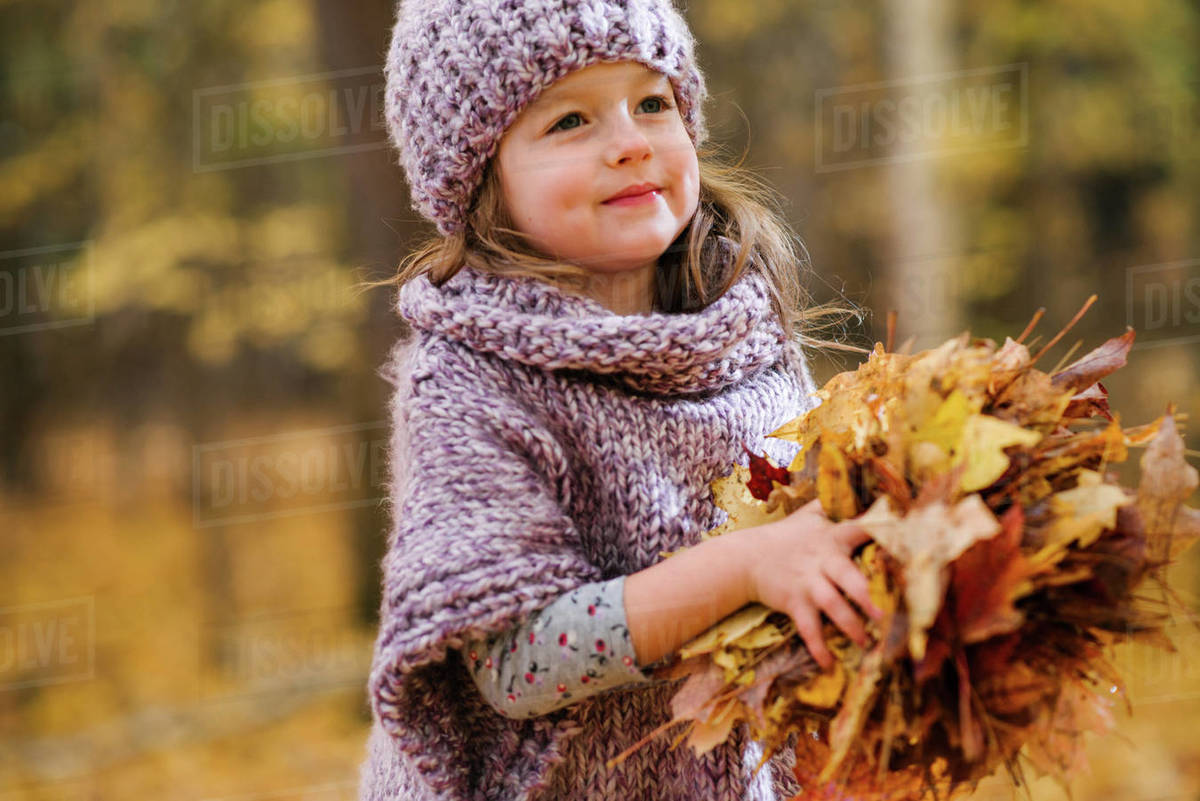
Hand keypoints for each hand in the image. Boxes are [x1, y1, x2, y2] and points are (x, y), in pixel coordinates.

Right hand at [741, 498, 882, 670]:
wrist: (747, 558)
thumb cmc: (785, 537)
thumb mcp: (808, 517)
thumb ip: (833, 505)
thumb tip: (856, 487)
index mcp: (831, 538)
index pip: (859, 529)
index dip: (880, 529)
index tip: (906, 531)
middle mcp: (822, 560)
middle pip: (846, 576)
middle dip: (865, 594)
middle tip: (885, 613)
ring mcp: (807, 583)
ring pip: (831, 605)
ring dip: (849, 624)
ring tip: (864, 642)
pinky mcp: (793, 602)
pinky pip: (807, 627)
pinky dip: (817, 646)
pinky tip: (828, 664)